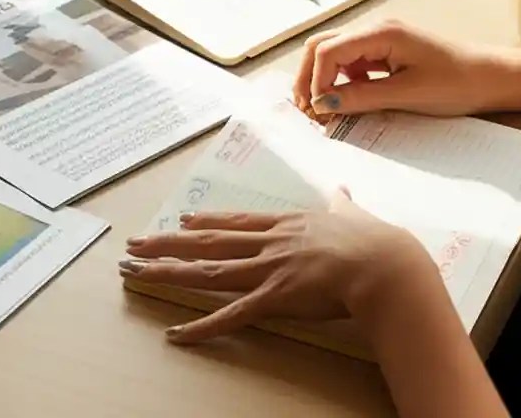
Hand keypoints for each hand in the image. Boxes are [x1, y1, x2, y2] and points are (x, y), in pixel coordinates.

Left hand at [119, 189, 437, 343]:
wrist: (384, 264)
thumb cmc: (375, 241)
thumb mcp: (353, 213)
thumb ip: (343, 202)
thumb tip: (342, 187)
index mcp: (287, 224)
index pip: (236, 222)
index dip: (206, 222)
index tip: (182, 220)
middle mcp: (269, 243)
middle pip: (208, 242)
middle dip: (168, 243)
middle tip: (136, 243)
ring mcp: (267, 269)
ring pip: (207, 271)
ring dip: (168, 271)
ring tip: (137, 271)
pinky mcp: (273, 298)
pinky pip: (230, 316)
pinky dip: (202, 326)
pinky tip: (176, 333)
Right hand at [292, 21, 501, 117]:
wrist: (493, 78)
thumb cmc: (459, 82)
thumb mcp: (407, 95)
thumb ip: (361, 97)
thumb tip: (324, 102)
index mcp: (381, 33)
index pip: (328, 51)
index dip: (316, 81)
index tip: (318, 109)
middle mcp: (375, 30)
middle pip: (322, 46)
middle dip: (308, 76)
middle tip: (305, 107)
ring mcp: (379, 40)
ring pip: (333, 53)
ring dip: (321, 78)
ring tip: (321, 106)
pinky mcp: (385, 52)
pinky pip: (351, 63)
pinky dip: (339, 80)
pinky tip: (347, 99)